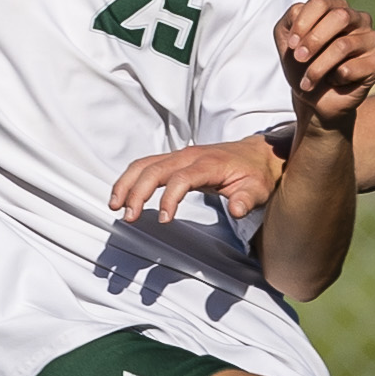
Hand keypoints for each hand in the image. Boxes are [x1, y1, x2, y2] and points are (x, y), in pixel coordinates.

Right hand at [109, 134, 285, 224]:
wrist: (259, 155)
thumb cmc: (257, 174)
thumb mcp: (259, 190)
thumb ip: (247, 200)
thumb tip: (236, 210)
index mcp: (208, 164)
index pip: (181, 178)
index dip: (169, 199)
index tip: (165, 220)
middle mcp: (189, 156)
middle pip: (154, 169)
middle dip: (137, 192)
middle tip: (129, 216)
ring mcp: (180, 156)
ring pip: (144, 164)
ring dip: (127, 183)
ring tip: (116, 206)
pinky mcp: (176, 160)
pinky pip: (147, 165)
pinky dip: (131, 178)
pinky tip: (124, 195)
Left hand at [278, 0, 374, 129]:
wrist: (315, 98)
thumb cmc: (302, 65)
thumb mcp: (287, 40)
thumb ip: (289, 20)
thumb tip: (300, 12)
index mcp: (337, 8)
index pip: (321, 3)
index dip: (303, 23)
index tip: (292, 46)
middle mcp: (359, 19)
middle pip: (339, 17)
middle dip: (314, 40)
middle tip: (299, 58)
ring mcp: (372, 40)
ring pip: (343, 45)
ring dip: (318, 67)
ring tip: (308, 81)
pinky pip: (353, 67)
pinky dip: (336, 78)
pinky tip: (335, 82)